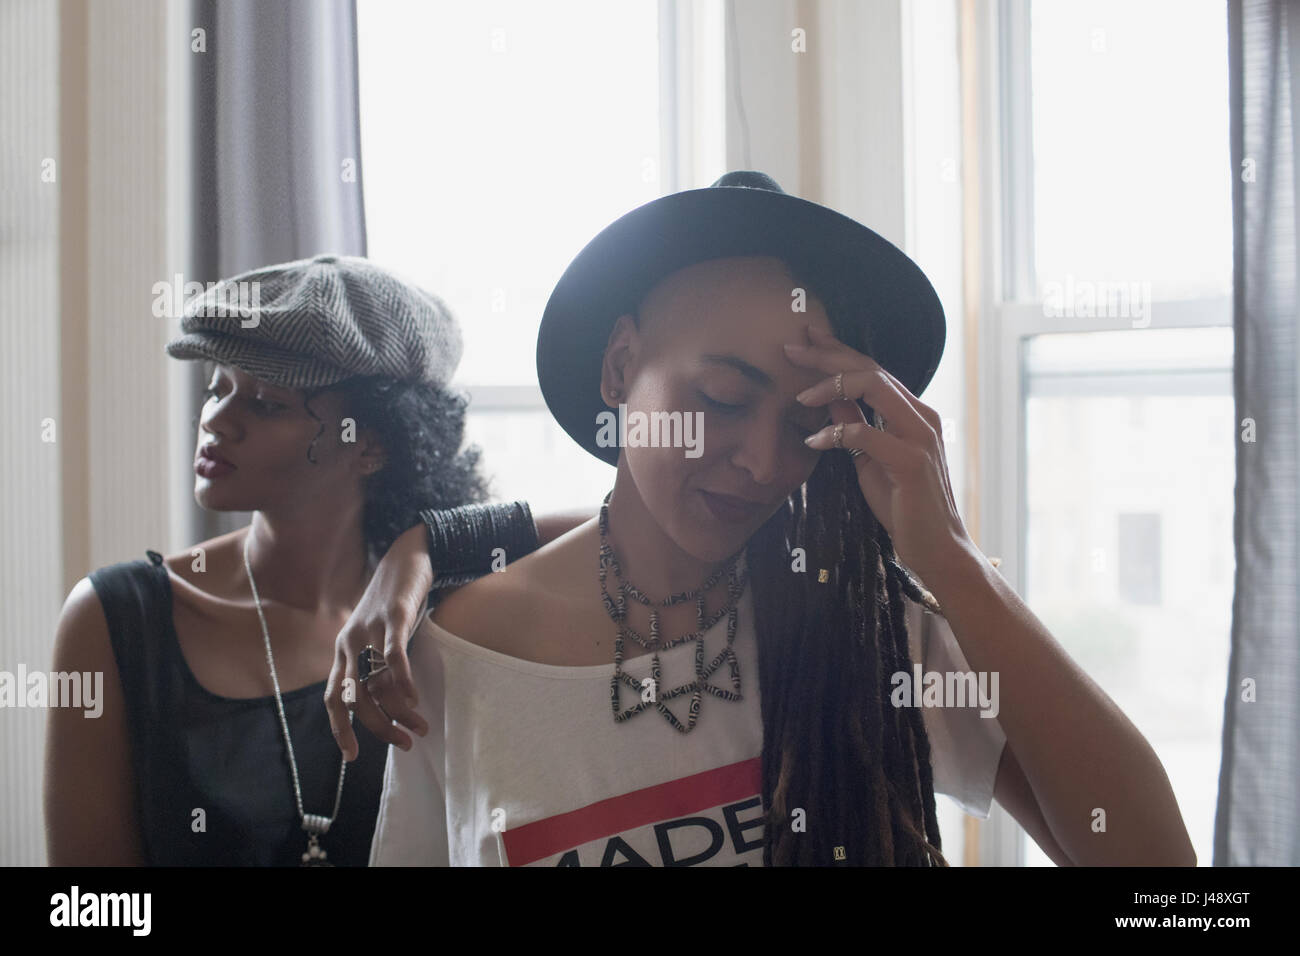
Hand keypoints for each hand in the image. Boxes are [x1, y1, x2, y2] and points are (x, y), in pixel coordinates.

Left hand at [324, 522, 431, 760]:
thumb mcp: (377, 636)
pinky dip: (402, 681)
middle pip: (357, 698)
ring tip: (420, 726)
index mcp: (343, 651)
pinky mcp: (394, 616)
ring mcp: (371, 629)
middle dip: (380, 727)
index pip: (333, 698)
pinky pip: (394, 655)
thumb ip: (376, 665)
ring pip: (377, 682)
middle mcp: (350, 643)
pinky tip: (414, 699)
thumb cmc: (395, 602)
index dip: (340, 729)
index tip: (353, 756)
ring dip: (399, 711)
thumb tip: (388, 704)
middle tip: (405, 744)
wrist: (407, 555)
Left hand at [783, 323, 975, 584]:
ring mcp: (920, 436)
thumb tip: (829, 401)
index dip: (838, 351)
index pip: (873, 370)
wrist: (938, 548)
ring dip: (830, 385)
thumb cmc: (905, 507)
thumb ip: (854, 428)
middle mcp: (922, 416)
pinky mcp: (911, 461)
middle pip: (871, 369)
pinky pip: (865, 434)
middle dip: (828, 355)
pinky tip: (812, 440)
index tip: (806, 339)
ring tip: (799, 395)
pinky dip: (834, 433)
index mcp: (914, 413)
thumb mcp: (870, 461)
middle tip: (791, 348)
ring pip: (874, 387)